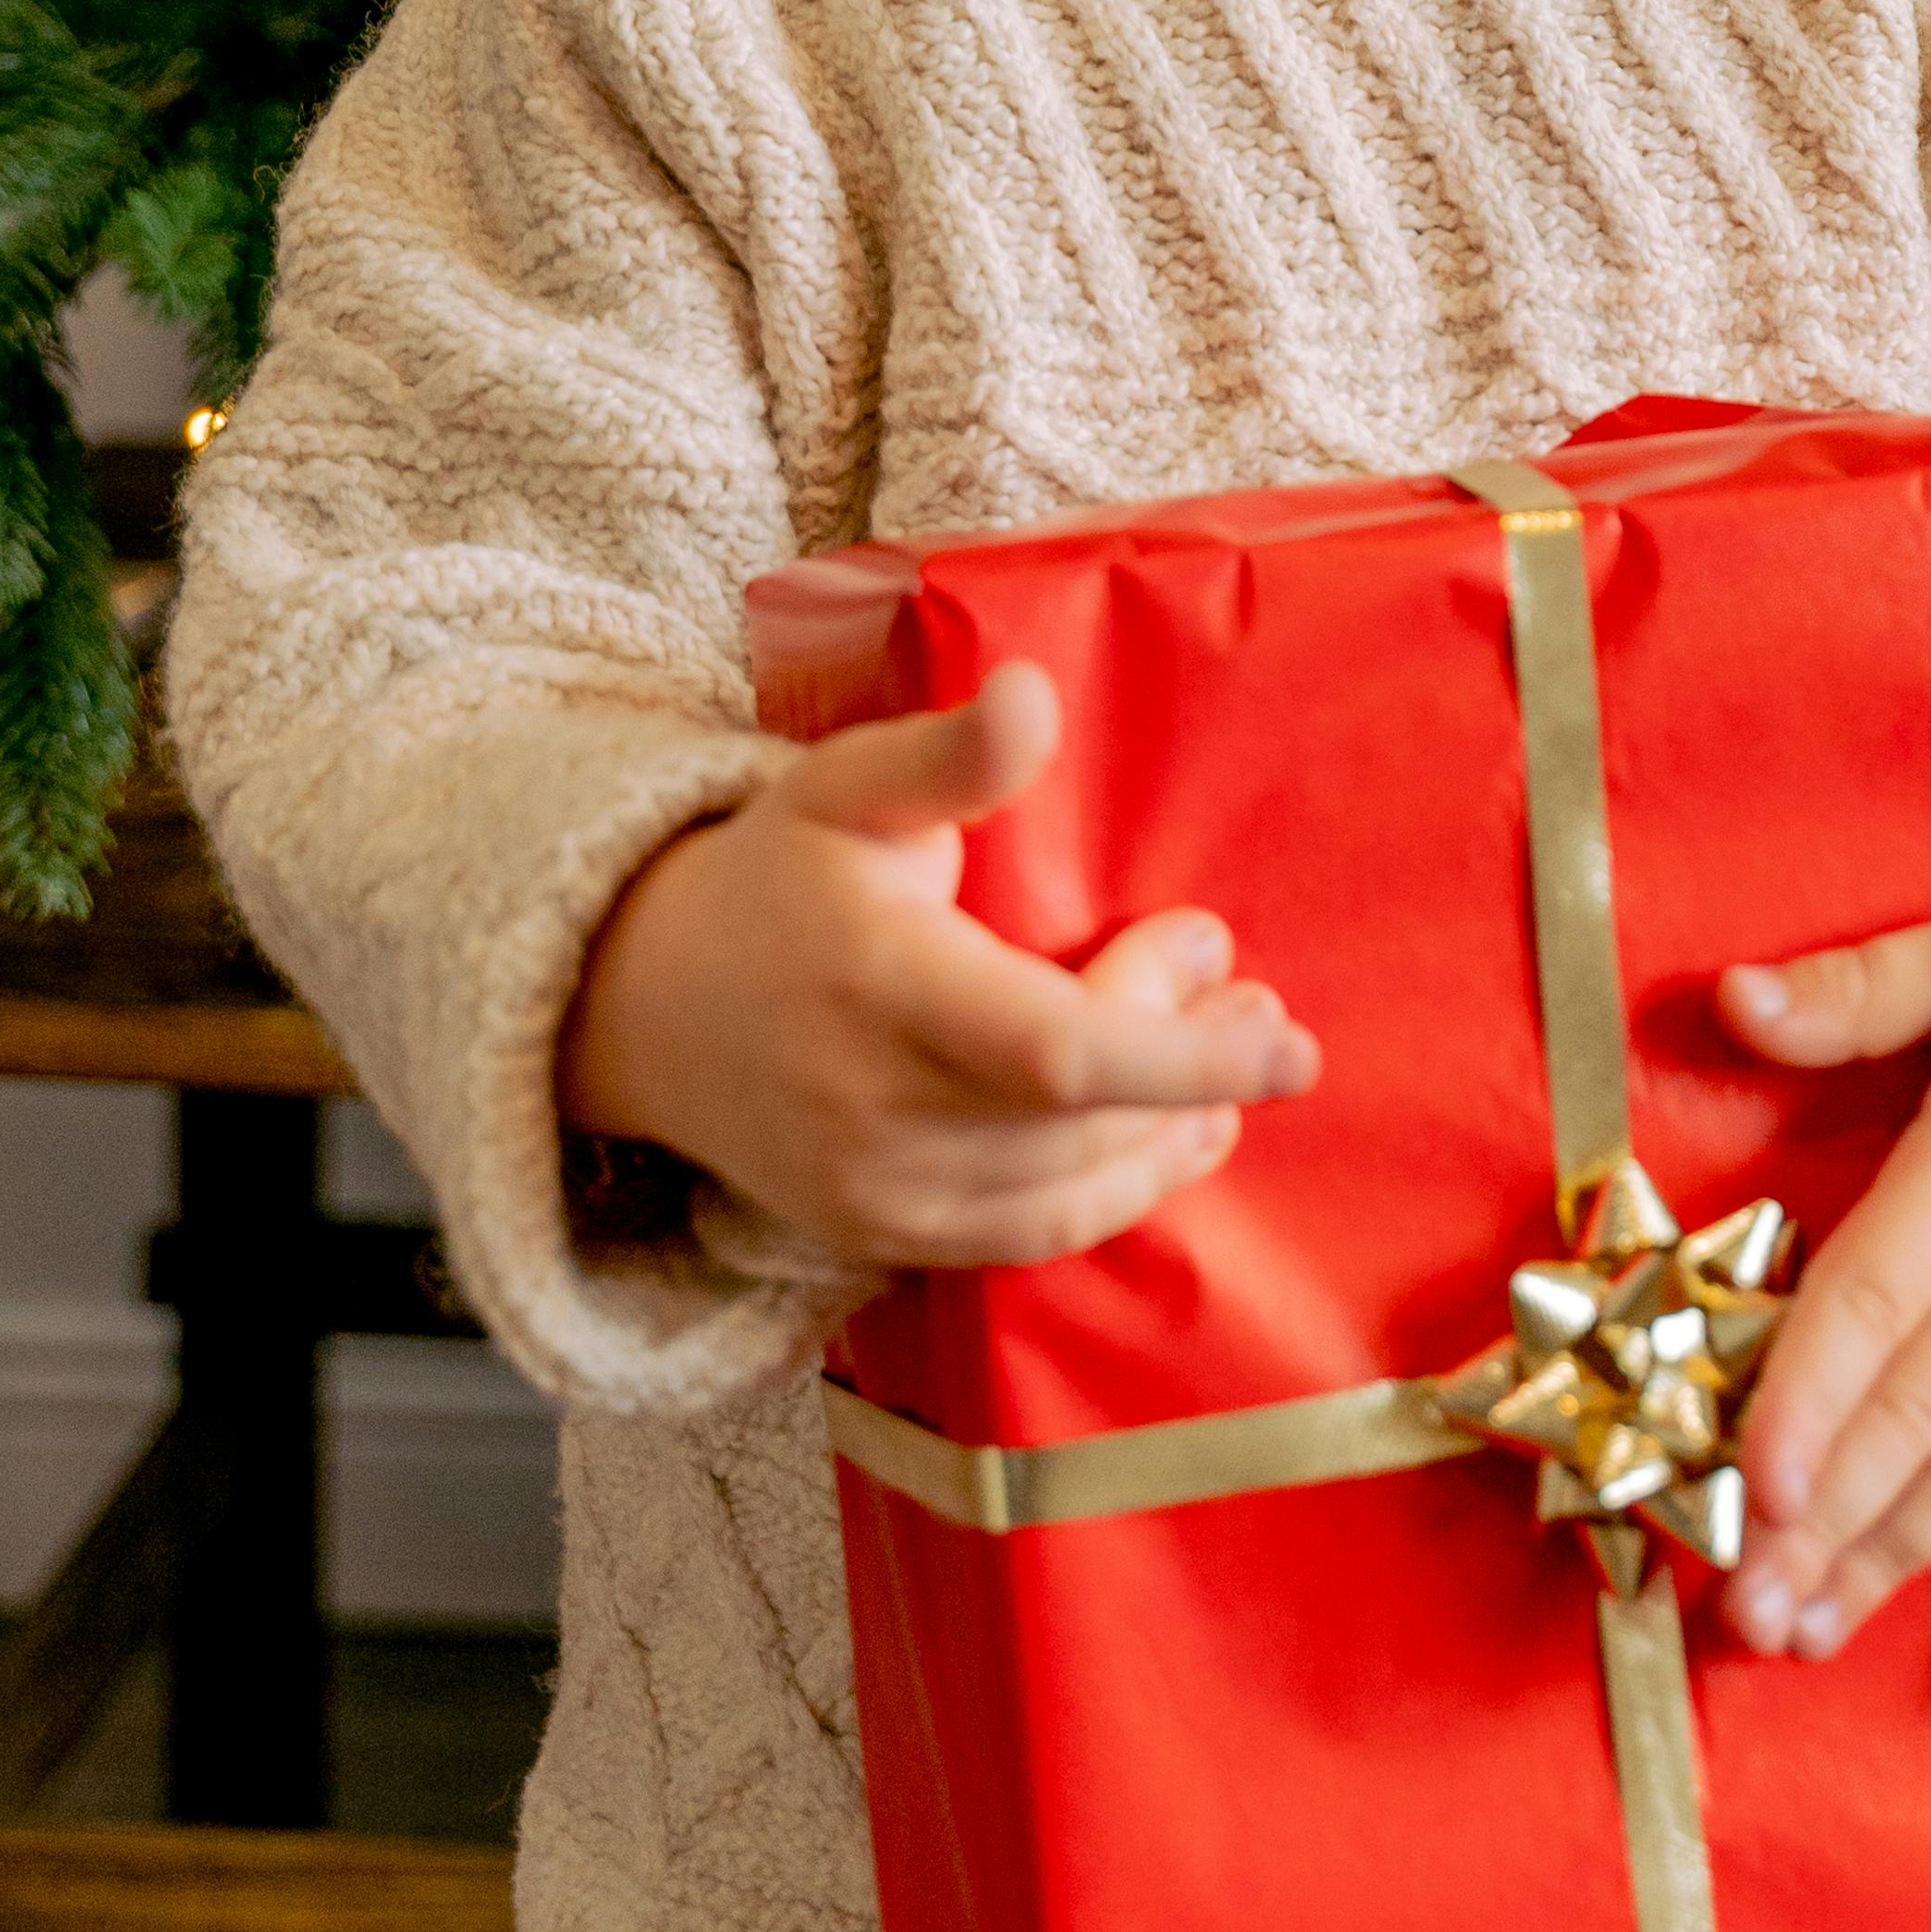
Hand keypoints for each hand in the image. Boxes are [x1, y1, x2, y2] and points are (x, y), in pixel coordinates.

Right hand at [558, 661, 1315, 1274]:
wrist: (646, 1008)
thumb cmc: (775, 878)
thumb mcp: (845, 786)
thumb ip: (951, 755)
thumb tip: (1039, 693)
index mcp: (878, 985)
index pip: (1055, 1052)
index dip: (1183, 1056)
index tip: (1284, 1028)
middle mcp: (873, 1109)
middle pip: (1076, 1120)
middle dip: (1189, 1064)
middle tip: (1244, 989)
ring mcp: (874, 1190)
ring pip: (1065, 1191)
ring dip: (1172, 1131)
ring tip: (1237, 1055)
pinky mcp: (881, 1238)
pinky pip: (1026, 1238)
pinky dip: (1116, 1195)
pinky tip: (1178, 1140)